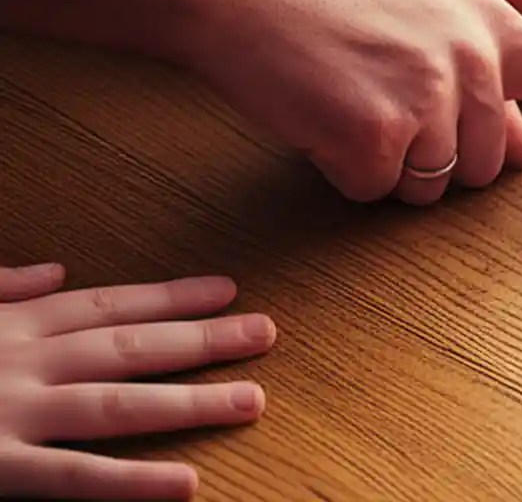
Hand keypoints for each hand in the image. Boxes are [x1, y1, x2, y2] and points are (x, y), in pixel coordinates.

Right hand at [0, 263, 275, 499]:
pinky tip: (186, 482)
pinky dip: (131, 481)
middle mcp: (21, 364)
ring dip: (189, 403)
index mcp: (11, 328)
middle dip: (202, 340)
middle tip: (265, 333)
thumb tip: (55, 272)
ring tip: (252, 402)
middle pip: (128, 348)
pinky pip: (73, 476)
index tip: (227, 292)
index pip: (106, 307)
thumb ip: (1, 290)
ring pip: (116, 406)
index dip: (171, 298)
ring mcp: (10, 414)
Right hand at [189, 0, 521, 205]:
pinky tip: (323, 116)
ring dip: (390, 161)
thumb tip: (516, 153)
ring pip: (433, 185)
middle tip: (385, 97)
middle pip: (491, 165)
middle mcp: (479, 60)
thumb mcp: (432, 16)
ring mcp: (432, 96)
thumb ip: (487, 75)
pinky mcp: (378, 133)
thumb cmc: (334, 1)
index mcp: (501, 28)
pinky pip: (377, 192)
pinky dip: (346, 170)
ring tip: (351, 96)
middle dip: (440, 153)